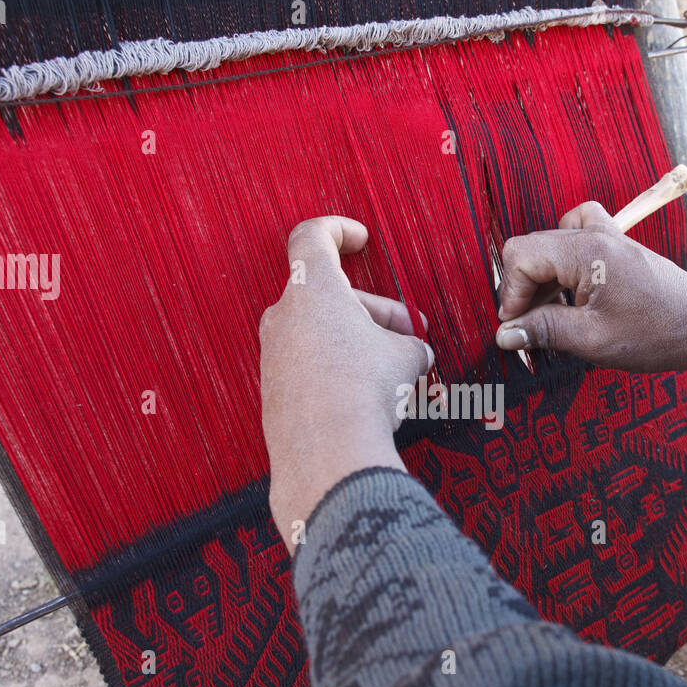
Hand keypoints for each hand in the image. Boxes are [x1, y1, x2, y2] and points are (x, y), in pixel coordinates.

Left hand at [260, 216, 433, 552]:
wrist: (328, 456)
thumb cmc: (365, 391)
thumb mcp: (406, 357)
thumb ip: (408, 344)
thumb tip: (413, 355)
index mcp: (312, 289)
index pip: (313, 237)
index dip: (338, 230)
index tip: (361, 238)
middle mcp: (284, 317)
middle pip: (331, 296)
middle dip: (376, 311)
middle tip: (412, 333)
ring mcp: (273, 356)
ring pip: (321, 335)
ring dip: (359, 344)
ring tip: (400, 372)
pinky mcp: (273, 393)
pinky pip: (310, 369)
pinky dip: (338, 372)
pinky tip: (371, 398)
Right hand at [494, 201, 686, 382]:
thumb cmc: (657, 332)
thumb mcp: (593, 339)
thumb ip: (544, 331)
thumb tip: (504, 334)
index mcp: (585, 251)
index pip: (521, 257)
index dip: (512, 296)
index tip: (520, 328)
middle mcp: (594, 234)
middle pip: (531, 248)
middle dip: (523, 290)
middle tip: (534, 328)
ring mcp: (606, 237)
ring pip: (549, 244)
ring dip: (542, 279)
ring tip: (554, 315)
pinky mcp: (615, 247)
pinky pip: (575, 236)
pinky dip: (563, 261)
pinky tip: (571, 289)